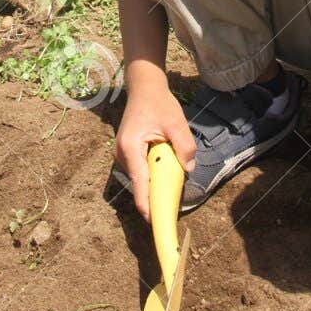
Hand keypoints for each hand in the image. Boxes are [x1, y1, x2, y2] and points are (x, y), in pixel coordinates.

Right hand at [114, 84, 196, 221]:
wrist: (144, 88)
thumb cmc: (158, 104)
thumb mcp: (176, 123)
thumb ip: (184, 146)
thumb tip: (188, 169)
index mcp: (131, 147)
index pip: (140, 182)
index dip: (147, 204)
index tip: (154, 221)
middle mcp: (121, 155)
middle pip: (141, 183)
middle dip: (156, 192)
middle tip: (175, 196)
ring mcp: (122, 156)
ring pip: (141, 178)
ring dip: (156, 180)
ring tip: (172, 174)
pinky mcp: (127, 155)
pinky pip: (141, 171)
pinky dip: (153, 173)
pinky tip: (165, 166)